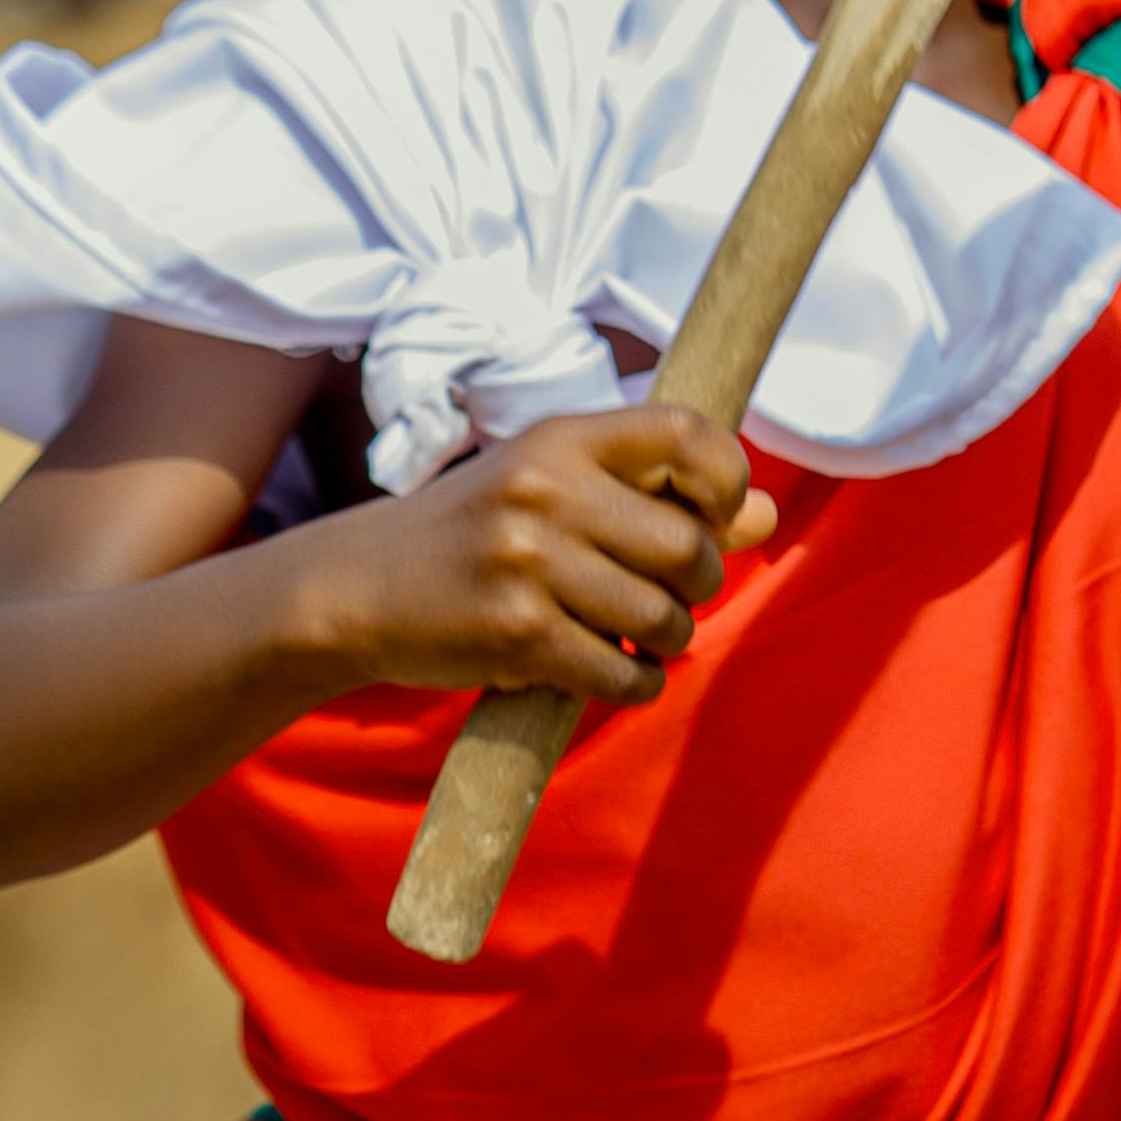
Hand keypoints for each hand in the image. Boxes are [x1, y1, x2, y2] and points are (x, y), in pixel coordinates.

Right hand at [327, 408, 778, 717]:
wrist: (357, 588)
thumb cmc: (474, 535)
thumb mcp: (554, 491)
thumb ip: (656, 497)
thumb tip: (763, 513)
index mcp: (560, 440)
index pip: (688, 434)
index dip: (728, 478)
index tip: (716, 514)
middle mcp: (545, 493)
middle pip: (687, 547)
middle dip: (699, 584)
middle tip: (673, 595)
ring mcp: (528, 565)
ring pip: (662, 619)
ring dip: (667, 642)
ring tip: (638, 639)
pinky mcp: (516, 637)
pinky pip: (620, 676)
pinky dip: (635, 687)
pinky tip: (615, 676)